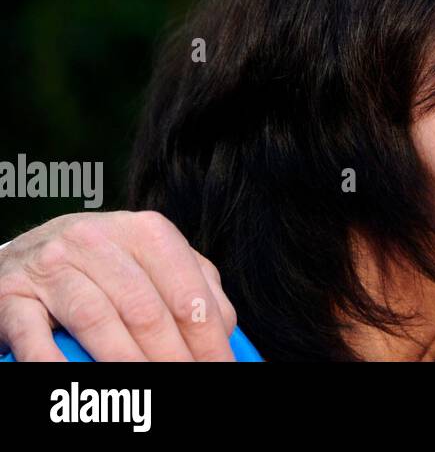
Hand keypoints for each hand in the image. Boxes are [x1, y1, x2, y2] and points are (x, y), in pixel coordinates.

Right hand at [0, 210, 237, 360]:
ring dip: (126, 363)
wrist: (23, 256)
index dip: (207, 336)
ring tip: (144, 392)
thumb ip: (191, 284)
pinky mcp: (12, 295)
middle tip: (187, 382)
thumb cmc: (99, 265)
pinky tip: (74, 383)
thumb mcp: (149, 261)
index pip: (185, 289)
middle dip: (172, 356)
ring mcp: (52, 266)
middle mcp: (97, 241)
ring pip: (97, 319)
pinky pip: (34, 334)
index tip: (220, 366)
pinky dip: (54, 363)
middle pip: (145, 309)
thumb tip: (223, 328)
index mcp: (144, 232)